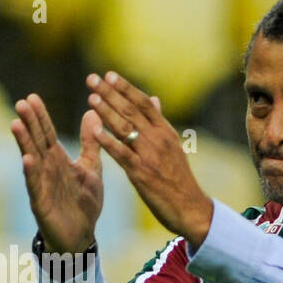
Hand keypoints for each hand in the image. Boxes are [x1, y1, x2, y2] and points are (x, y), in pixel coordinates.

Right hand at [10, 93, 103, 255]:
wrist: (81, 236)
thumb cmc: (83, 202)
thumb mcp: (91, 167)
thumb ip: (91, 142)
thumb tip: (92, 112)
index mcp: (58, 160)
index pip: (46, 133)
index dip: (40, 116)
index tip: (32, 97)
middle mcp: (46, 169)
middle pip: (36, 142)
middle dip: (29, 123)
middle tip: (21, 103)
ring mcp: (41, 185)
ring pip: (31, 159)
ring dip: (23, 143)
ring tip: (16, 124)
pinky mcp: (41, 203)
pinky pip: (35, 186)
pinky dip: (31, 173)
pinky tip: (26, 160)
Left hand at [86, 72, 213, 247]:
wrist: (190, 208)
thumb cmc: (178, 179)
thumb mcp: (173, 146)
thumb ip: (159, 123)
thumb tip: (154, 99)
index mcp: (165, 132)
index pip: (144, 103)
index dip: (125, 88)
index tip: (109, 75)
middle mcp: (158, 139)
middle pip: (131, 110)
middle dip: (110, 93)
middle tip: (92, 79)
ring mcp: (150, 155)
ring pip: (125, 128)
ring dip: (107, 111)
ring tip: (91, 97)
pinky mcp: (142, 173)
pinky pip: (122, 154)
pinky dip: (108, 141)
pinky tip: (95, 131)